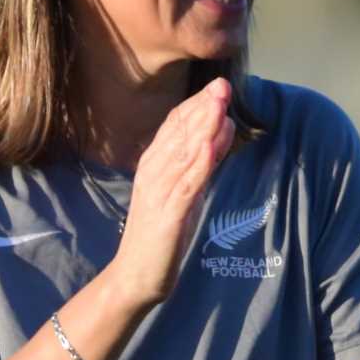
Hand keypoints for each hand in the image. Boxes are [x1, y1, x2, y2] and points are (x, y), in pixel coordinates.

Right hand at [110, 78, 238, 306]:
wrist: (136, 275)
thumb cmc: (160, 235)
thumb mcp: (182, 193)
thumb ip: (197, 165)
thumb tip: (218, 135)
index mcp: (152, 165)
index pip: (174, 125)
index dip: (196, 104)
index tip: (217, 86)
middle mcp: (153, 173)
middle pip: (179, 133)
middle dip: (203, 108)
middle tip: (223, 84)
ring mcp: (159, 192)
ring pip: (184, 152)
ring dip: (203, 126)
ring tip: (220, 103)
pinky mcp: (169, 214)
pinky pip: (187, 184)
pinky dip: (200, 163)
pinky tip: (211, 145)